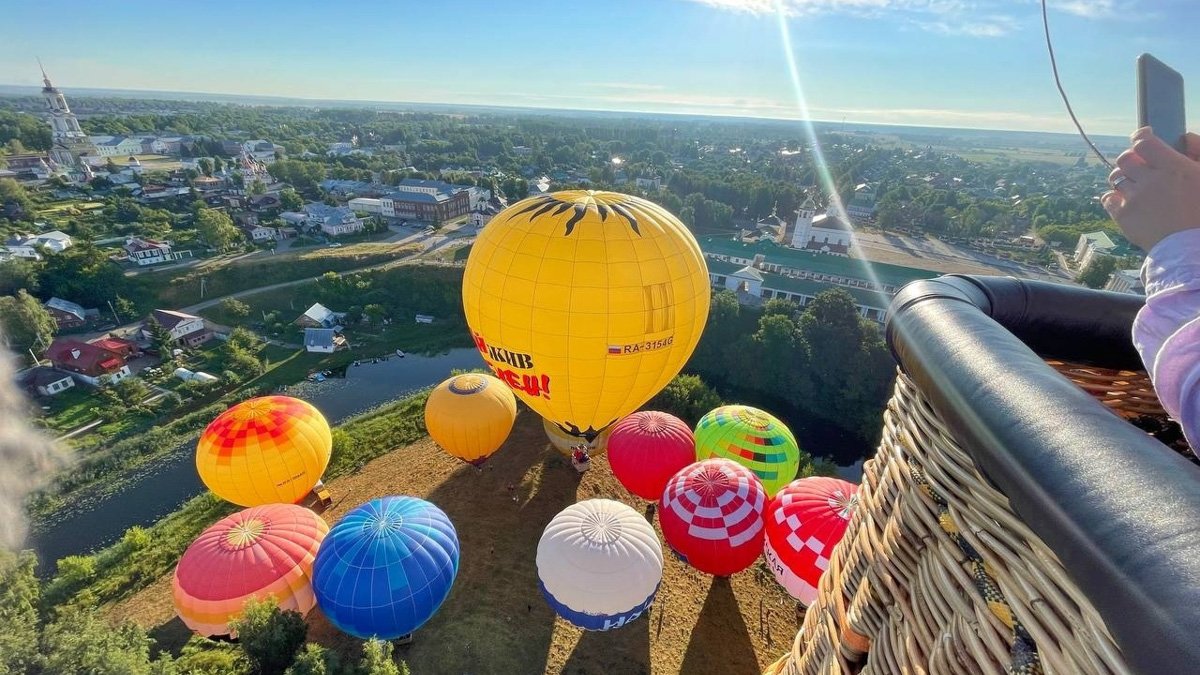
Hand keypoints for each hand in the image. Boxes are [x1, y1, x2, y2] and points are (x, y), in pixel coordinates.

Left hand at [1102, 127, 1199, 250]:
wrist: (1192, 248)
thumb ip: (1199, 151)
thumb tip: (1184, 136)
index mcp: (1173, 167)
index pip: (1143, 143)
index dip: (1140, 137)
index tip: (1142, 138)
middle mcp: (1150, 179)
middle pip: (1125, 158)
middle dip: (1130, 159)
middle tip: (1138, 166)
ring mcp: (1134, 198)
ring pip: (1117, 178)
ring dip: (1124, 179)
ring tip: (1135, 187)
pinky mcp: (1124, 216)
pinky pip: (1107, 199)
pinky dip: (1113, 198)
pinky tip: (1124, 201)